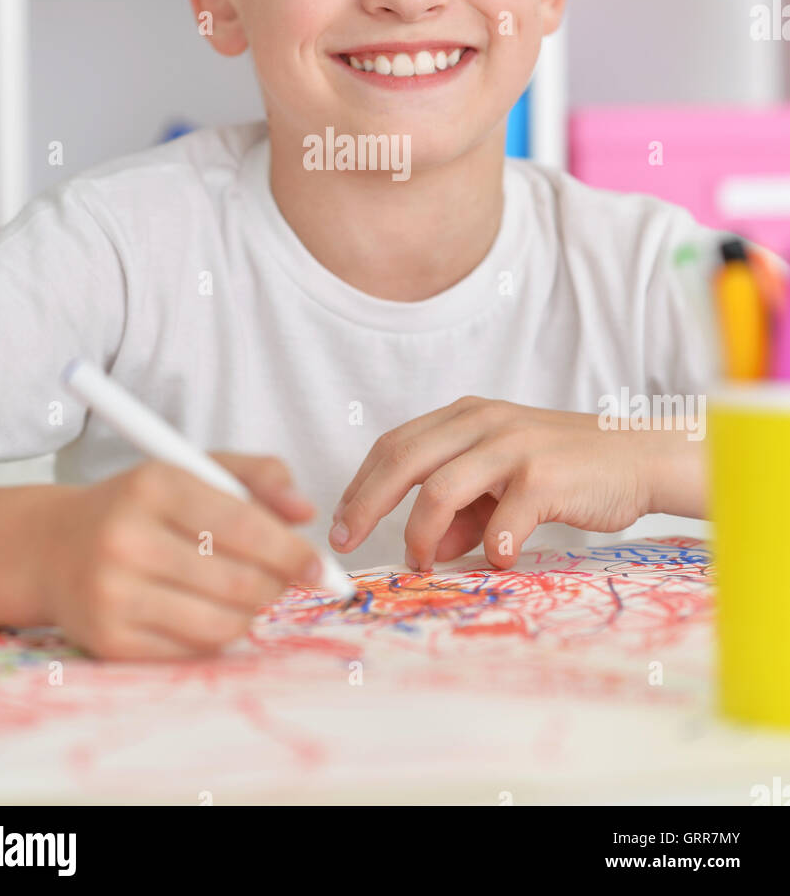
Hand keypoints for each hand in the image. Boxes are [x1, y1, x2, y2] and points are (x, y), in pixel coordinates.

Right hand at [41, 453, 321, 659]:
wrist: (52, 548)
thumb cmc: (141, 506)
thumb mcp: (194, 470)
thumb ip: (258, 477)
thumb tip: (306, 511)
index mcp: (153, 485)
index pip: (241, 524)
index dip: (290, 550)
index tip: (318, 565)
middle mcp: (127, 538)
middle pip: (238, 580)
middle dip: (276, 584)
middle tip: (284, 579)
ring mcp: (112, 593)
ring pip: (223, 622)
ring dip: (251, 612)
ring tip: (247, 593)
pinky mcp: (108, 640)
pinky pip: (194, 651)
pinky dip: (218, 635)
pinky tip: (210, 611)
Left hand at [329, 396, 703, 569]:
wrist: (638, 458)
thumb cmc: (567, 472)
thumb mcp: (503, 481)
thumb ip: (463, 510)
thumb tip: (428, 548)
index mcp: (468, 416)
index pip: (395, 443)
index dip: (361, 483)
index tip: (341, 521)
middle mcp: (484, 421)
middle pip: (403, 458)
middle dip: (366, 503)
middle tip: (347, 540)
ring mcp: (514, 445)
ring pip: (440, 488)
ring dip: (422, 533)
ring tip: (425, 562)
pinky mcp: (544, 476)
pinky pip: (501, 519)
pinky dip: (492, 546)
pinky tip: (501, 558)